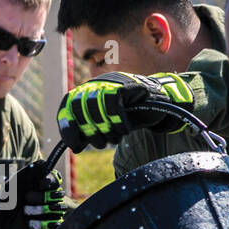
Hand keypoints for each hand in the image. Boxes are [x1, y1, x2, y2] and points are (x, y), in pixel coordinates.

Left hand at [0, 164, 67, 228]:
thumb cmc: (5, 206)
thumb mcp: (10, 189)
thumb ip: (25, 175)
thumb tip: (42, 164)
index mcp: (40, 188)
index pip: (55, 179)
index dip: (51, 180)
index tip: (42, 183)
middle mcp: (48, 200)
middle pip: (56, 194)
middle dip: (41, 197)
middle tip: (27, 199)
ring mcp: (50, 215)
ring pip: (57, 209)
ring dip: (40, 211)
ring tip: (26, 214)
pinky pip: (56, 226)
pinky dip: (43, 225)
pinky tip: (31, 225)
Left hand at [56, 72, 194, 151]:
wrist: (160, 106)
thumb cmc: (132, 117)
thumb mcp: (107, 126)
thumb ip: (89, 132)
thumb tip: (74, 147)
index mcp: (88, 92)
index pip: (68, 106)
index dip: (68, 127)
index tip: (76, 146)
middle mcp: (97, 83)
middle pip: (79, 107)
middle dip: (89, 131)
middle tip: (102, 142)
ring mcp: (112, 81)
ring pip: (95, 105)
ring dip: (105, 129)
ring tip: (116, 137)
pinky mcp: (127, 84)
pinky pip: (114, 103)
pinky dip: (119, 121)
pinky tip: (126, 129)